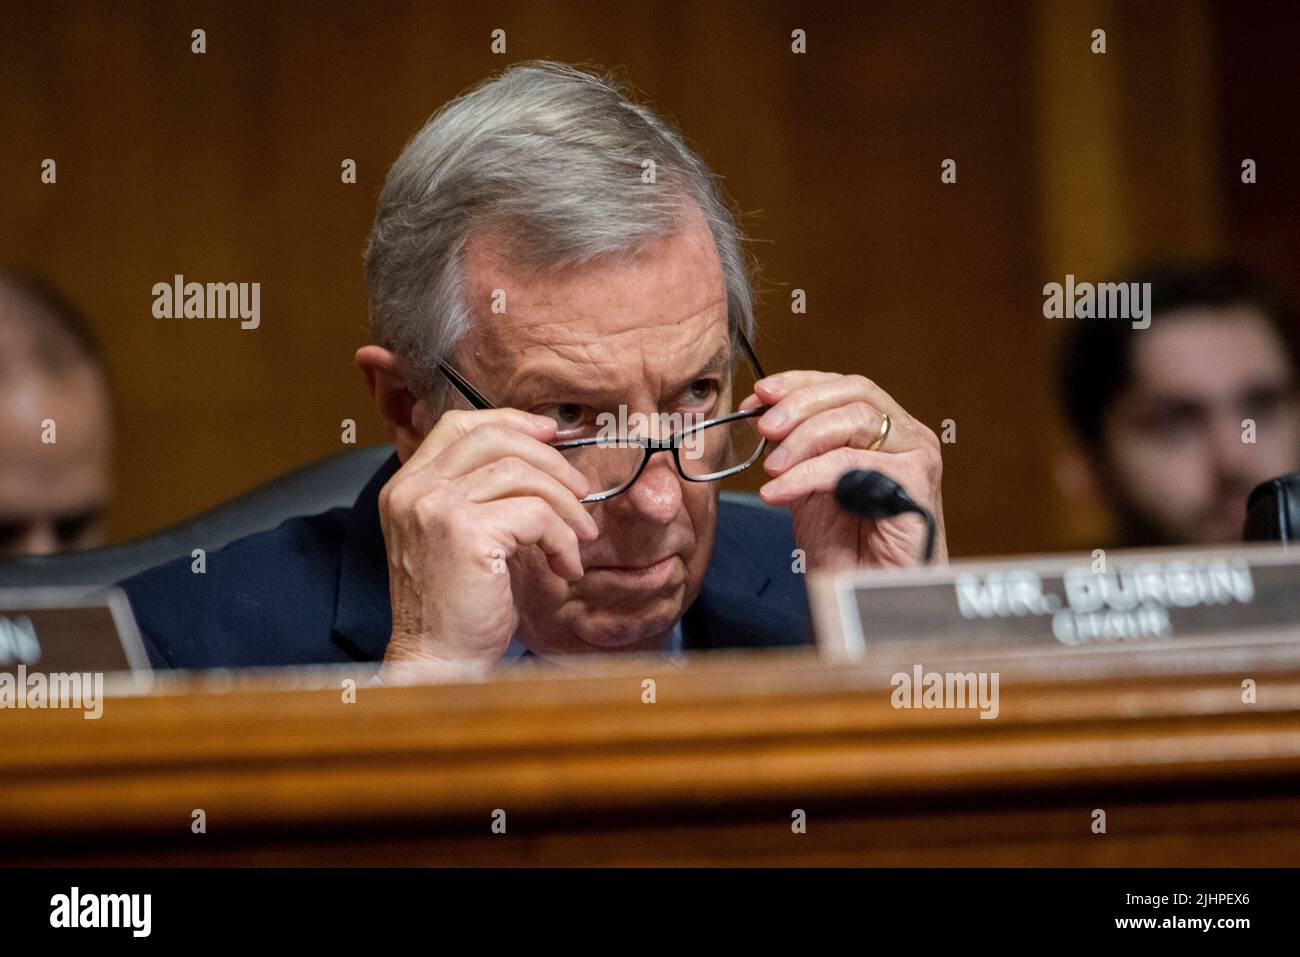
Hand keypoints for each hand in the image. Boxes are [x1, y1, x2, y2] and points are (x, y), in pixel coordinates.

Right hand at [376, 408, 597, 682]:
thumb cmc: (456, 608)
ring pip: (522, 474)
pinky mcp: (467, 533)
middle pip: (494, 438)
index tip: (552, 434)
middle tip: (580, 493)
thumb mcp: (458, 537)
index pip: (458, 425)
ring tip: (577, 538)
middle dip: (549, 460)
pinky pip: (536, 514)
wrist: (439, 663)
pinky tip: (565, 566)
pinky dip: (562, 539)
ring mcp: (436, 508)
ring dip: (564, 505)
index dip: (510, 422)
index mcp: (406, 487)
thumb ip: (476, 495)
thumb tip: (537, 454)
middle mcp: (414, 490)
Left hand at [745, 371, 946, 569]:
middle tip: (763, 428)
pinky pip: (851, 463)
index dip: (798, 384)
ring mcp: (916, 454)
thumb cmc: (844, 545)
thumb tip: (761, 412)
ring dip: (802, 440)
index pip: (843, 385)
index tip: (758, 397)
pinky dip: (807, 475)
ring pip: (854, 420)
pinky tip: (780, 492)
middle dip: (799, 404)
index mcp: (884, 428)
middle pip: (851, 392)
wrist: (866, 592)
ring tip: (771, 469)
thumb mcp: (807, 482)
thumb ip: (794, 446)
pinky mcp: (915, 480)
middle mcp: (906, 434)